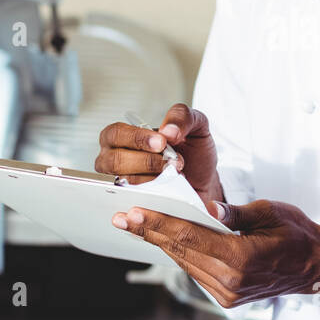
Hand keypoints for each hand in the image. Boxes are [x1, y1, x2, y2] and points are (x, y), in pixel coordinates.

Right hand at [96, 104, 223, 201]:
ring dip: (151, 179)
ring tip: (173, 175)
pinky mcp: (130, 203)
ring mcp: (119, 184)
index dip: (136, 138)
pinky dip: (152, 196)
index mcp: (122, 137)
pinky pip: (133, 202)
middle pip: (115, 160)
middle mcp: (114, 160)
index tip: (161, 142)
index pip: (115, 134)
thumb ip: (182, 117)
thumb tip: (168, 130)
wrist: (204, 182)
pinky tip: (168, 191)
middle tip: (171, 162)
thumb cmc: (192, 154)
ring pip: (124, 183)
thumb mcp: (194, 126)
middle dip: (146, 161)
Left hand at [111, 197, 319, 307]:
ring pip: (185, 263)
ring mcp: (228, 294)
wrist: (318, 267)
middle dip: (150, 232)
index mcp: (242, 259)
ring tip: (136, 226)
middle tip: (121, 218)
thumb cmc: (298, 235)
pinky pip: (196, 271)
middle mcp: (231, 282)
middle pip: (181, 252)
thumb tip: (206, 206)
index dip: (159, 224)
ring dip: (161, 243)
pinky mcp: (228, 297)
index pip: (190, 237)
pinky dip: (180, 254)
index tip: (134, 214)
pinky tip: (165, 239)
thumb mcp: (270, 213)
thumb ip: (235, 213)